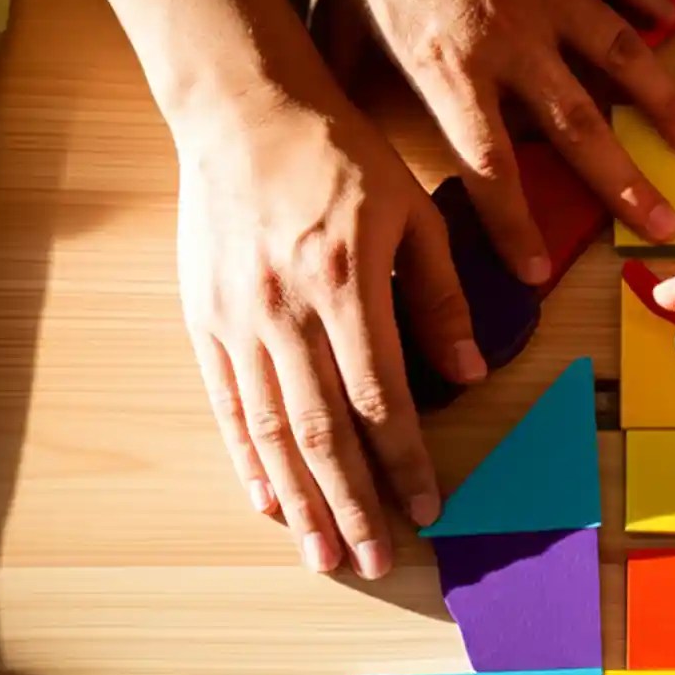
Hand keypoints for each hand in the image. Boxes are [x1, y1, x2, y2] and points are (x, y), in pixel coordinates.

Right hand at [176, 99, 483, 578]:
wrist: (245, 114)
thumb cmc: (341, 158)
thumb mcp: (417, 214)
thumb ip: (442, 298)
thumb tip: (469, 376)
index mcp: (346, 285)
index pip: (380, 398)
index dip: (404, 462)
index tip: (425, 509)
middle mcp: (286, 313)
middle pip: (324, 431)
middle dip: (353, 504)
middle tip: (373, 560)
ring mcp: (238, 320)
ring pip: (272, 429)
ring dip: (299, 498)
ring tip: (321, 553)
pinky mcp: (204, 319)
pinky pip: (228, 403)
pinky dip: (247, 457)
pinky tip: (266, 499)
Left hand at [362, 0, 674, 281]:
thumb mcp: (340, 25)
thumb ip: (351, 86)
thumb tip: (339, 137)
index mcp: (451, 69)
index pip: (489, 166)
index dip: (513, 223)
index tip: (536, 271)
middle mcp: (510, 42)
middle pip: (576, 125)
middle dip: (624, 181)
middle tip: (665, 222)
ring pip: (618, 56)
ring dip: (663, 102)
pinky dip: (648, 2)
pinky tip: (672, 24)